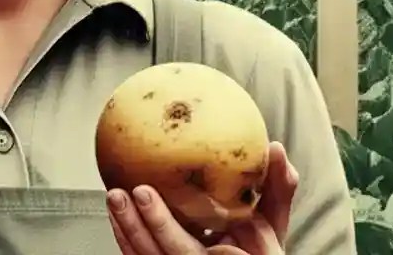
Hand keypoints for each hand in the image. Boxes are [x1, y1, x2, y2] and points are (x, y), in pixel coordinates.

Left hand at [106, 142, 298, 254]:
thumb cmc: (258, 249)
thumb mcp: (274, 222)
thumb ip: (277, 189)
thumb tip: (276, 148)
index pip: (187, 248)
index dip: (162, 224)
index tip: (146, 190)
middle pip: (160, 253)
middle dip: (141, 222)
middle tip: (129, 190)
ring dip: (126, 227)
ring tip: (114, 195)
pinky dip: (124, 235)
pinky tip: (117, 211)